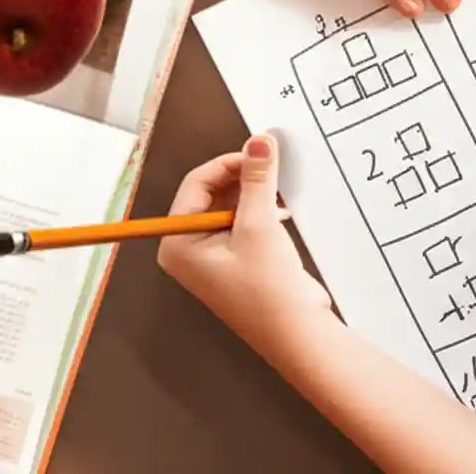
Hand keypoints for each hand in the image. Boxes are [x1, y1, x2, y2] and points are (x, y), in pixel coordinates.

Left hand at [158, 134, 330, 349]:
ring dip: (255, 193)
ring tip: (279, 188)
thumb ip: (257, 179)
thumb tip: (258, 142)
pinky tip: (282, 208)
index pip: (196, 185)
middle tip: (270, 163)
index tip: (257, 152)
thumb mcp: (260, 224)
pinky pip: (244, 223)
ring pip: (231, 206)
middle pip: (212, 194)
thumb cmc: (267, 293)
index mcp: (178, 243)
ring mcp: (214, 257)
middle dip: (243, 177)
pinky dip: (262, 210)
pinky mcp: (238, 260)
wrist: (297, 334)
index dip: (227, 164)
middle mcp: (190, 249)